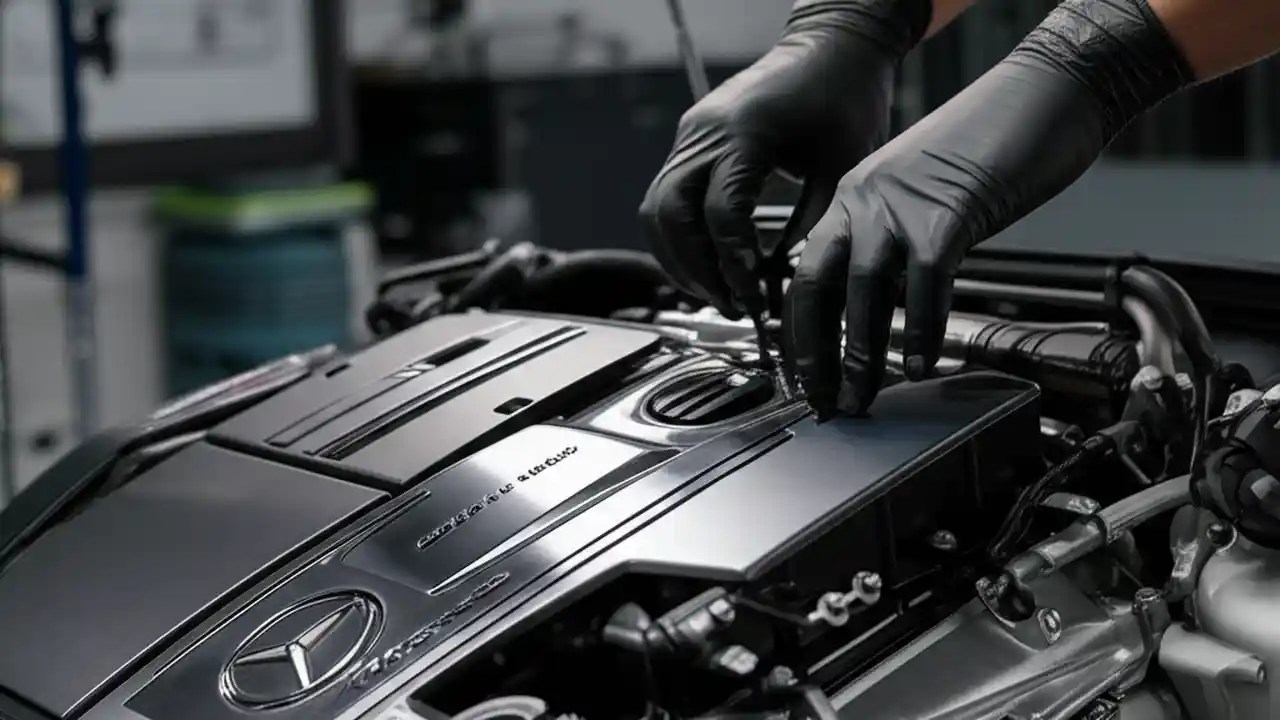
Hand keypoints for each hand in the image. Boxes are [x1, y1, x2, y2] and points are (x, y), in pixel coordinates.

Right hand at [639, 0, 930, 319]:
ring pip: (656, 211)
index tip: (755, 296)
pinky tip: (709, 264)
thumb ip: (811, 221)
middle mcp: (704, 132)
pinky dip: (680, 238)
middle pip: (670, 214)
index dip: (734, 262)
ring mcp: (690, 135)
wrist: (831, 44)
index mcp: (745, 132)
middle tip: (732, 304)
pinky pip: (665, 198)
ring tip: (717, 293)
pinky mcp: (690, 142)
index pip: (721, 212)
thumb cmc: (846, 96)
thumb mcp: (845, 164)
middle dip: (697, 269)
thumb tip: (782, 276)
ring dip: (682, 259)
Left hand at [786, 0, 1192, 416]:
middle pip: (817, 285)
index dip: (799, 331)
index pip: (805, 272)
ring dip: (859, 354)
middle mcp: (865, 199)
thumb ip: (892, 240)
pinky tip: (923, 363)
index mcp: (853, 197)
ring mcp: (904, 205)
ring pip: (863, 290)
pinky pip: (926, 282)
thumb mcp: (918, 195)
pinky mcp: (950, 212)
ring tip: (861, 397)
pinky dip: (922, 328)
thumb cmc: (988, 145)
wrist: (1044, 93)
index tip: (803, 374)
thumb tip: (881, 301)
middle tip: (821, 400)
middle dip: (813, 352)